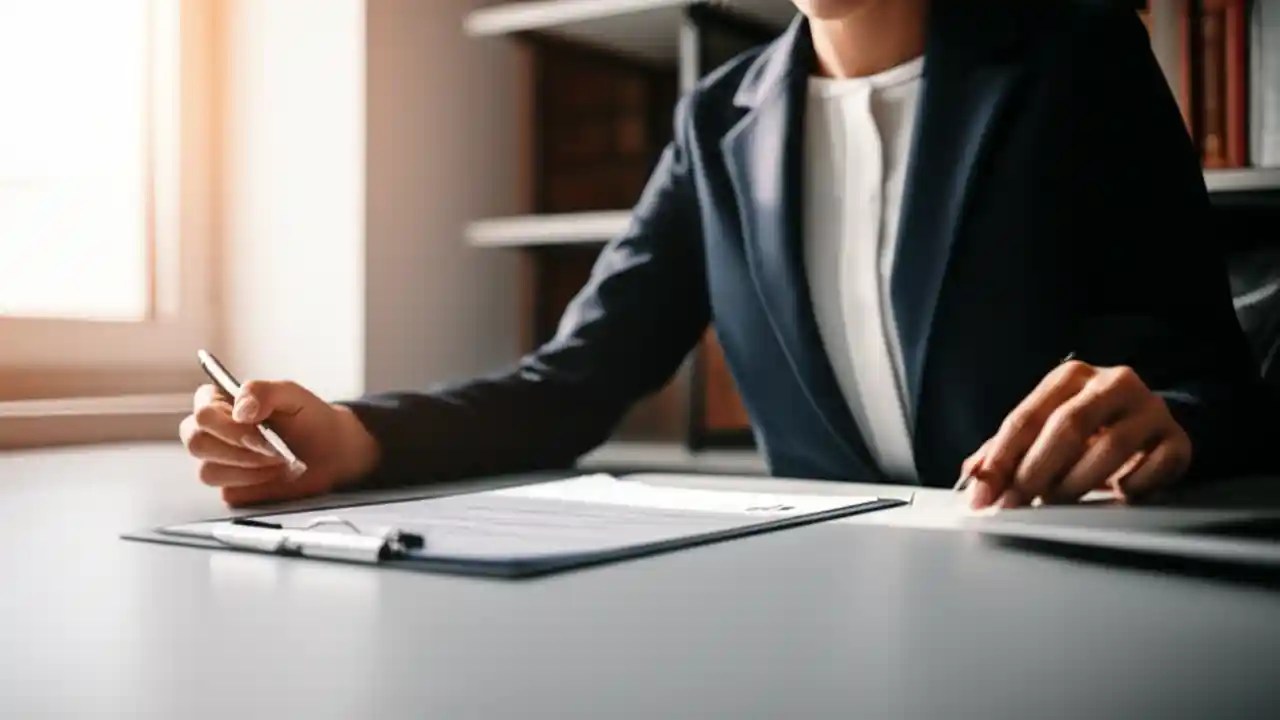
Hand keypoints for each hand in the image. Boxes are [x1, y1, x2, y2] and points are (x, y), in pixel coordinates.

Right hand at [179, 380, 379, 506]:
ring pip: (208, 471)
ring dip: (247, 468)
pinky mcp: (232, 487)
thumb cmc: (310, 418)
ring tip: (278, 459)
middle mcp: (214, 433)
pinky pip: (227, 492)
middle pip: (197, 442)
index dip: (224, 421)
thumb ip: (264, 391)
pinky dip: (254, 484)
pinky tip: (275, 474)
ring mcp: (219, 462)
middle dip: (238, 447)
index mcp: (221, 403)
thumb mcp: (293, 394)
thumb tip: (239, 409)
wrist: (333, 451)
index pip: (201, 410)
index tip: (256, 424)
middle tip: (271, 446)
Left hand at [963, 361, 1191, 509]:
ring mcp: (1149, 408)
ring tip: (1057, 502)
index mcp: (1070, 376)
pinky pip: (1155, 465)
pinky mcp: (1177, 437)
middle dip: (1035, 471)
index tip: (982, 494)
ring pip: (1111, 445)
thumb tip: (971, 478)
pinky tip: (1116, 495)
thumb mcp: (1042, 432)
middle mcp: (1112, 382)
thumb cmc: (1085, 430)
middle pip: (1068, 425)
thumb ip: (1005, 452)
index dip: (1001, 458)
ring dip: (1077, 481)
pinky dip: (1132, 485)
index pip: (1027, 416)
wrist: (1146, 423)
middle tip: (1015, 504)